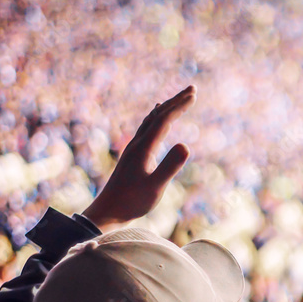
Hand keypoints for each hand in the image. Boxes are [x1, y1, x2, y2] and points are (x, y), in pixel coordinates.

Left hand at [82, 86, 195, 230]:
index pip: (164, 120)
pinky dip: (156, 118)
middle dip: (175, 101)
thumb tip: (186, 145)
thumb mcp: (156, 186)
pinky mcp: (133, 156)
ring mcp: (134, 149)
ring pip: (151, 120)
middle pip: (157, 115)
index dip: (179, 107)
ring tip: (178, 99)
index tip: (194, 95)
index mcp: (144, 148)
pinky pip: (147, 129)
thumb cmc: (133, 202)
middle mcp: (137, 143)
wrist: (108, 212)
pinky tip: (157, 118)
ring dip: (167, 108)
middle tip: (192, 89)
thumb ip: (170, 165)